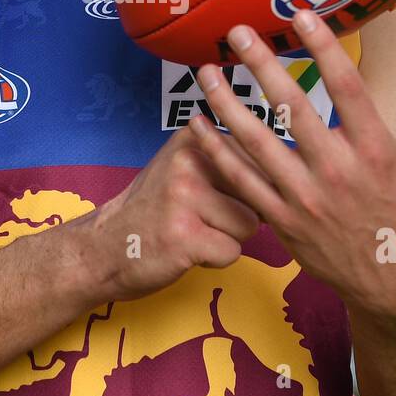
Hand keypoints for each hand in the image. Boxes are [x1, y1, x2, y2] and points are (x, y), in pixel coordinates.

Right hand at [83, 124, 260, 301]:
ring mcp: (184, 196)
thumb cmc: (157, 210)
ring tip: (192, 231)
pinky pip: (232, 251)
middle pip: (259, 192)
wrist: (103, 247)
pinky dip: (214, 258)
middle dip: (239, 213)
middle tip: (198, 216)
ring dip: (227, 238)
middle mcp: (190, 159)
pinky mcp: (183, 235)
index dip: (247, 188)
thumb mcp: (187, 168)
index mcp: (195, 136)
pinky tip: (185, 249)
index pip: (258, 159)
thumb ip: (230, 161)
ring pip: (250, 224)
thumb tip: (291, 168)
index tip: (213, 195)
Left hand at [186, 10, 395, 324]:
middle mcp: (337, 171)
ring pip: (255, 141)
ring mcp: (305, 198)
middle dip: (260, 63)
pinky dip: (216, 152)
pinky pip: (241, 182)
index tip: (300, 13)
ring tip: (205, 69)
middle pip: (290, 106)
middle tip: (237, 30)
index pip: (345, 86)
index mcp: (379, 151)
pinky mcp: (283, 220)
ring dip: (226, 102)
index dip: (322, 45)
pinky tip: (196, 125)